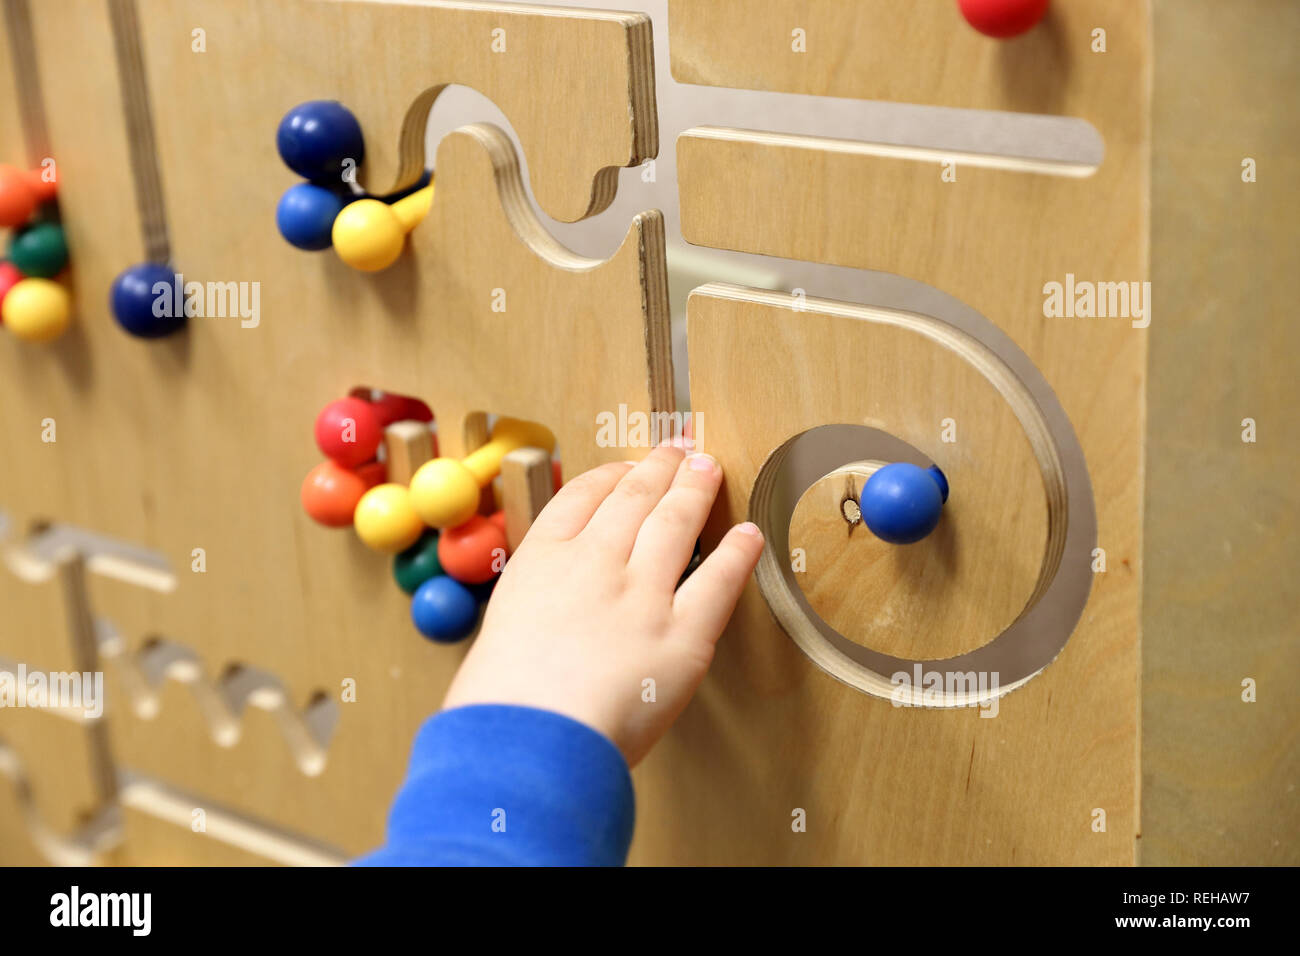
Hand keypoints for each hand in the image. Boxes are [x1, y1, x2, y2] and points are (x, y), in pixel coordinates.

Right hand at [442, 441, 763, 766]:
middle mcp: (595, 562)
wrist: (527, 743)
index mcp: (543, 559)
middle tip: (680, 450)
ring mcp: (642, 595)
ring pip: (676, 522)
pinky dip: (738, 554)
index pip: (582, 496)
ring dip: (697, 488)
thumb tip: (562, 607)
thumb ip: (540, 605)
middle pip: (634, 498)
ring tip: (710, 467)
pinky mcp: (683, 635)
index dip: (613, 476)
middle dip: (661, 468)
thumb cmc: (501, 705)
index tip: (628, 469)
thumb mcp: (500, 633)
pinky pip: (720, 581)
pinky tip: (749, 536)